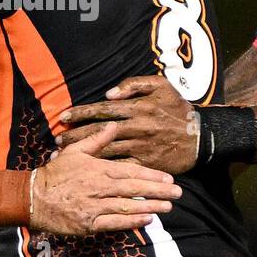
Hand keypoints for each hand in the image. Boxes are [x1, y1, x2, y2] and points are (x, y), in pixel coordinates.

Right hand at [31, 123, 180, 234]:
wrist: (33, 197)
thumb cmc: (55, 173)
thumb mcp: (74, 151)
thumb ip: (96, 139)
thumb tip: (114, 125)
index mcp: (99, 169)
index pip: (131, 171)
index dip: (152, 175)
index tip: (169, 177)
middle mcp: (100, 187)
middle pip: (135, 188)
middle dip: (158, 191)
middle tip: (178, 193)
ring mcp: (95, 206)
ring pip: (128, 206)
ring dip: (150, 206)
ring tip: (168, 206)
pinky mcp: (89, 224)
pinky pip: (114, 223)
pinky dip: (132, 222)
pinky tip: (147, 219)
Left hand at [57, 76, 198, 174]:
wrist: (200, 137)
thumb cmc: (178, 109)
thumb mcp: (161, 85)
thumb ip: (134, 85)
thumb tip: (110, 94)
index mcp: (139, 107)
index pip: (104, 109)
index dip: (82, 112)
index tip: (63, 117)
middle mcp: (138, 127)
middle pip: (99, 131)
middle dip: (75, 135)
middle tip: (56, 141)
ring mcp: (141, 147)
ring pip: (106, 149)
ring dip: (83, 153)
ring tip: (64, 156)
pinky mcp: (146, 163)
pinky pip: (121, 167)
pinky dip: (102, 169)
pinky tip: (87, 171)